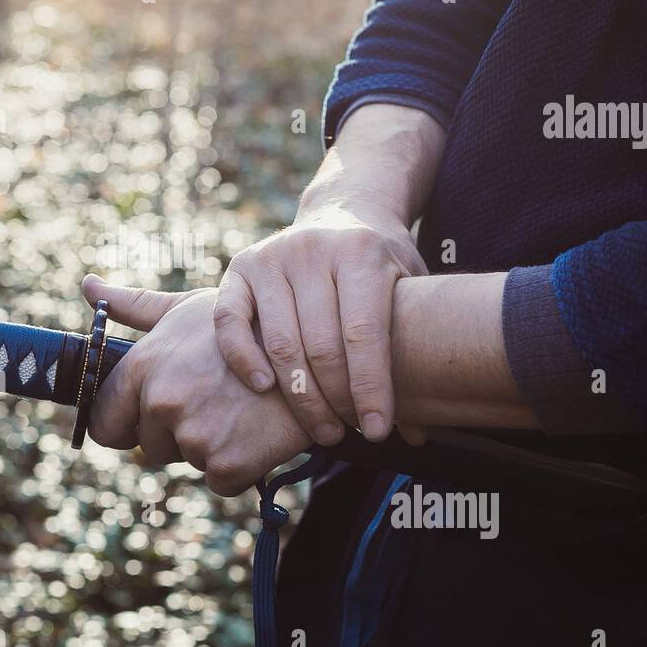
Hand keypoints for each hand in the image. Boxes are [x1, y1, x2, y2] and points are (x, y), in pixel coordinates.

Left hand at [81, 276, 312, 496]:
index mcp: (145, 367)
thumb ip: (135, 306)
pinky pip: (220, 480)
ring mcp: (194, 436)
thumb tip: (87, 286)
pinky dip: (240, 466)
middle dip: (176, 433)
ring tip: (241, 410)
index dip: (126, 423)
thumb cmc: (251, 324)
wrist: (319, 353)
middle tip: (216, 403)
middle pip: (149, 445)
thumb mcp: (191, 309)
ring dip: (211, 445)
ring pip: (187, 460)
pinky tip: (258, 432)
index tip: (146, 419)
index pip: (105, 421)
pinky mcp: (228, 464)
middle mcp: (162, 401)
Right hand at [213, 202, 427, 447]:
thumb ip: (415, 351)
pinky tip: (263, 389)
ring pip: (279, 342)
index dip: (370, 388)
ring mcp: (272, 256)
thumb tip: (417, 434)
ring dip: (299, 395)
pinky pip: (229, 321)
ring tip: (320, 428)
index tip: (377, 431)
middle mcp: (314, 249)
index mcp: (361, 253)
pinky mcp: (241, 266)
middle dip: (335, 400)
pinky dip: (242, 359)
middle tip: (346, 435)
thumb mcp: (409, 291)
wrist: (344, 211)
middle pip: (320, 344)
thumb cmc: (381, 266)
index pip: (363, 333)